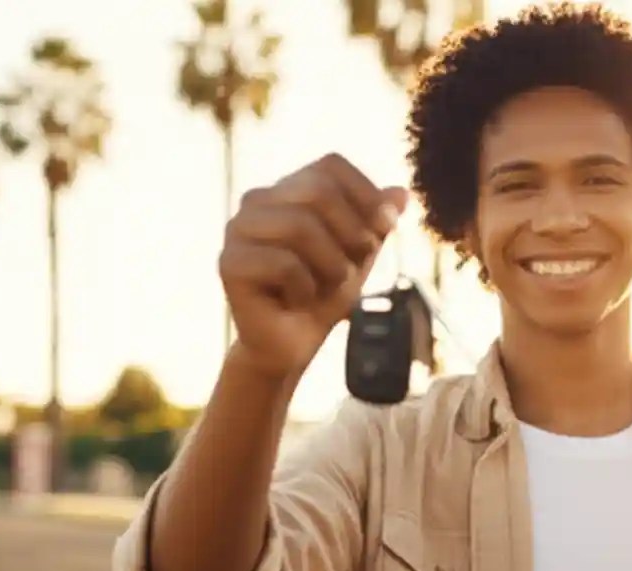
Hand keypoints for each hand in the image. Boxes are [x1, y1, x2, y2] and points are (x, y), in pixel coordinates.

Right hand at [220, 153, 407, 378]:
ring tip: (327, 286)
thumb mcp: (360, 253)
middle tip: (356, 266)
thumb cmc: (323, 294)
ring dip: (330, 265)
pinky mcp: (229, 263)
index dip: (366, 193)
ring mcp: (238, 229)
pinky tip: (297, 300)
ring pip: (299, 226)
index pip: (331, 166)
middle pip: (318, 191)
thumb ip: (377, 220)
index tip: (385, 226)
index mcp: (288, 188)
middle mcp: (257, 200)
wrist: (292, 345)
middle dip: (351, 233)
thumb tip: (401, 192)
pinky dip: (304, 288)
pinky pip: (282, 264)